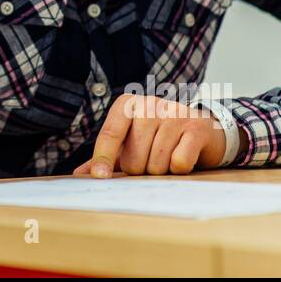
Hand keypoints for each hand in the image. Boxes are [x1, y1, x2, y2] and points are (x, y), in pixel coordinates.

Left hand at [72, 93, 232, 177]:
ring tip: (167, 159)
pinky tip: (183, 158)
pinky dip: (180, 169)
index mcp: (128, 104)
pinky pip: (180, 162)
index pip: (110, 134)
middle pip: (134, 157)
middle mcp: (149, 103)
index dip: (103, 158)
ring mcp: (174, 113)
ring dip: (161, 171)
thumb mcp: (130, 143)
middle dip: (141, 170)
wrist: (201, 130)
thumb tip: (79, 175)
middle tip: (150, 161)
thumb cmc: (158, 139)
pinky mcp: (196, 127)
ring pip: (157, 163)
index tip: (100, 178)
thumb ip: (106, 156)